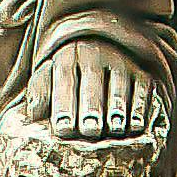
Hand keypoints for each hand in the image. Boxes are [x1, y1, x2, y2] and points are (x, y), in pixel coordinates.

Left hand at [36, 35, 167, 140]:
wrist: (100, 45)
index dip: (64, 105)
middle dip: (91, 108)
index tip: (63, 129)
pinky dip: (140, 106)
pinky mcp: (142, 72)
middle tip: (89, 130)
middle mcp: (95, 55)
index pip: (64, 80)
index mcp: (67, 57)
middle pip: (93, 83)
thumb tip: (34, 114)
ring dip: (118, 108)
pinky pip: (143, 88)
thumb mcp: (49, 77)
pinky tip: (136, 125)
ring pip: (120, 85)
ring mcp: (121, 62)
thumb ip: (39, 94)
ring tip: (114, 129)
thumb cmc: (68, 75)